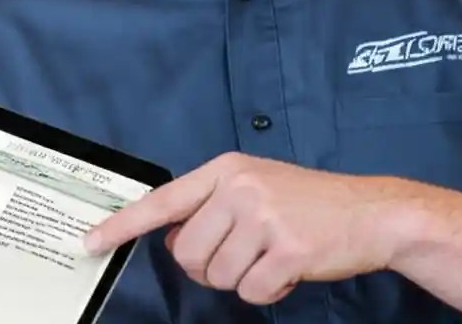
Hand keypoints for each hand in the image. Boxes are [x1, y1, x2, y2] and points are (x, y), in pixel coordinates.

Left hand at [83, 153, 416, 304]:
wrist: (371, 212)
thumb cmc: (309, 204)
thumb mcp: (255, 187)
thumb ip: (211, 208)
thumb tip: (174, 243)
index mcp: (225, 170)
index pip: (163, 200)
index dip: (122, 225)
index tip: (90, 242)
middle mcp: (240, 188)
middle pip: (187, 253)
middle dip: (209, 267)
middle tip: (243, 254)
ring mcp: (263, 216)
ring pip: (217, 276)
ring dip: (242, 279)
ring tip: (272, 255)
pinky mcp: (286, 247)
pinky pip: (250, 290)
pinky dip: (267, 291)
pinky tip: (288, 269)